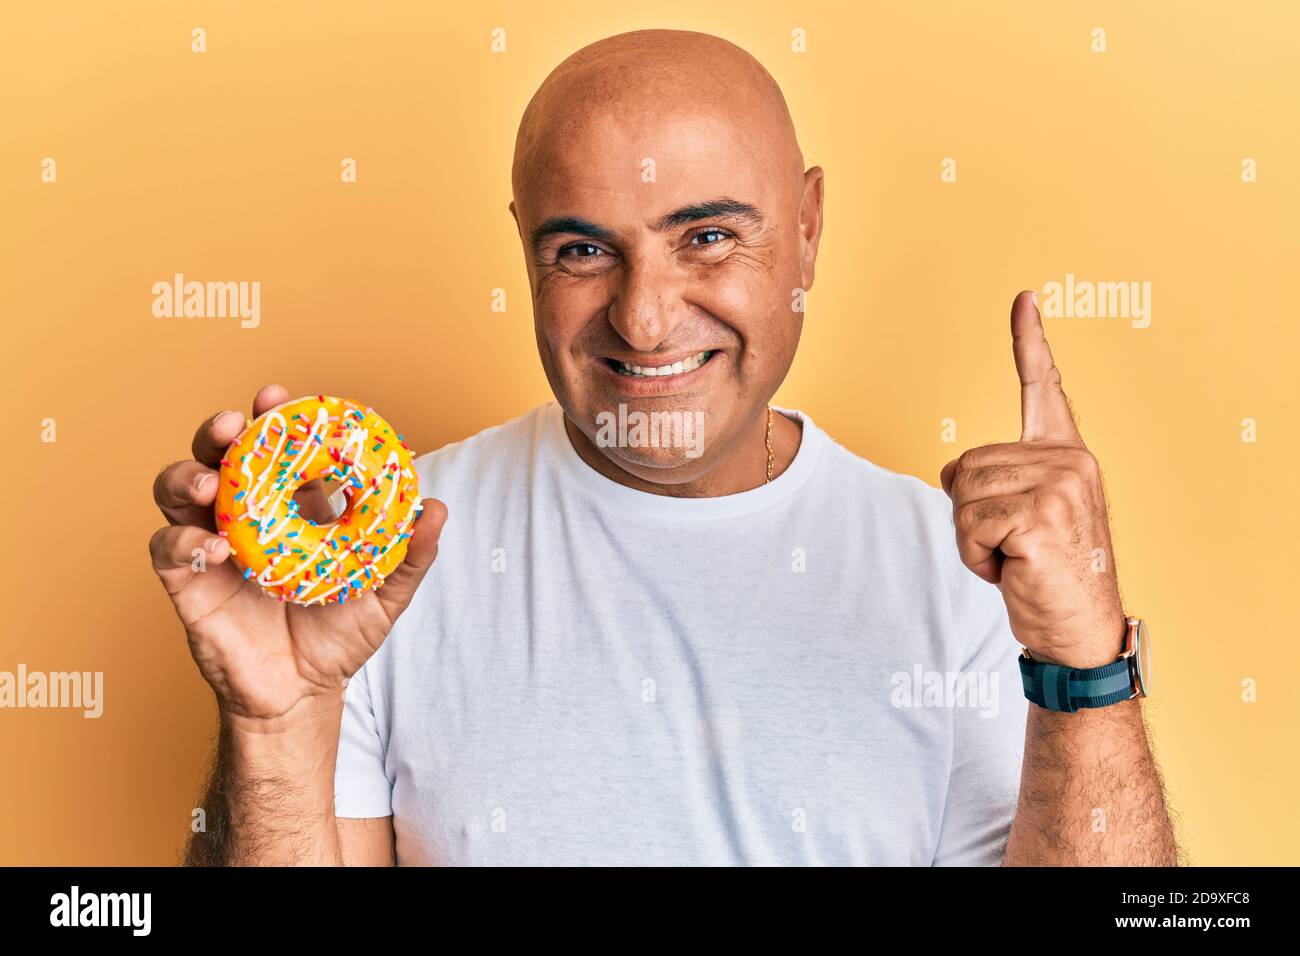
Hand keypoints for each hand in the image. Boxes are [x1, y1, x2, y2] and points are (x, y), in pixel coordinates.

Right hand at [149, 384, 447, 726]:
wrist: (303, 694)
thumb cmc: (340, 636)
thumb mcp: (385, 593)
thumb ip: (410, 553)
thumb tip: (437, 508)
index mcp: (291, 505)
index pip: (277, 448)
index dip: (274, 419)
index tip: (278, 397)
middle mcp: (245, 514)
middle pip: (219, 454)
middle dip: (219, 430)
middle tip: (234, 424)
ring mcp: (210, 543)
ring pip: (177, 488)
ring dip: (186, 475)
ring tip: (209, 484)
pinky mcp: (186, 581)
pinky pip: (166, 549)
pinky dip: (181, 541)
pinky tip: (210, 548)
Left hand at [940, 291, 1125, 668]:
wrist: (1078, 631)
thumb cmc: (1047, 575)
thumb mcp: (1020, 518)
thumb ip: (996, 480)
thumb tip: (951, 472)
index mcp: (1066, 454)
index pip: (1044, 388)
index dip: (1029, 342)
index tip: (1023, 298)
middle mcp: (1069, 460)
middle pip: (964, 463)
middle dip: (969, 514)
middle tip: (1011, 546)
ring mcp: (1059, 486)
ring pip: (961, 494)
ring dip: (971, 538)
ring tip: (1013, 557)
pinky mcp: (1040, 517)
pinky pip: (968, 525)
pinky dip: (975, 556)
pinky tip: (1013, 570)